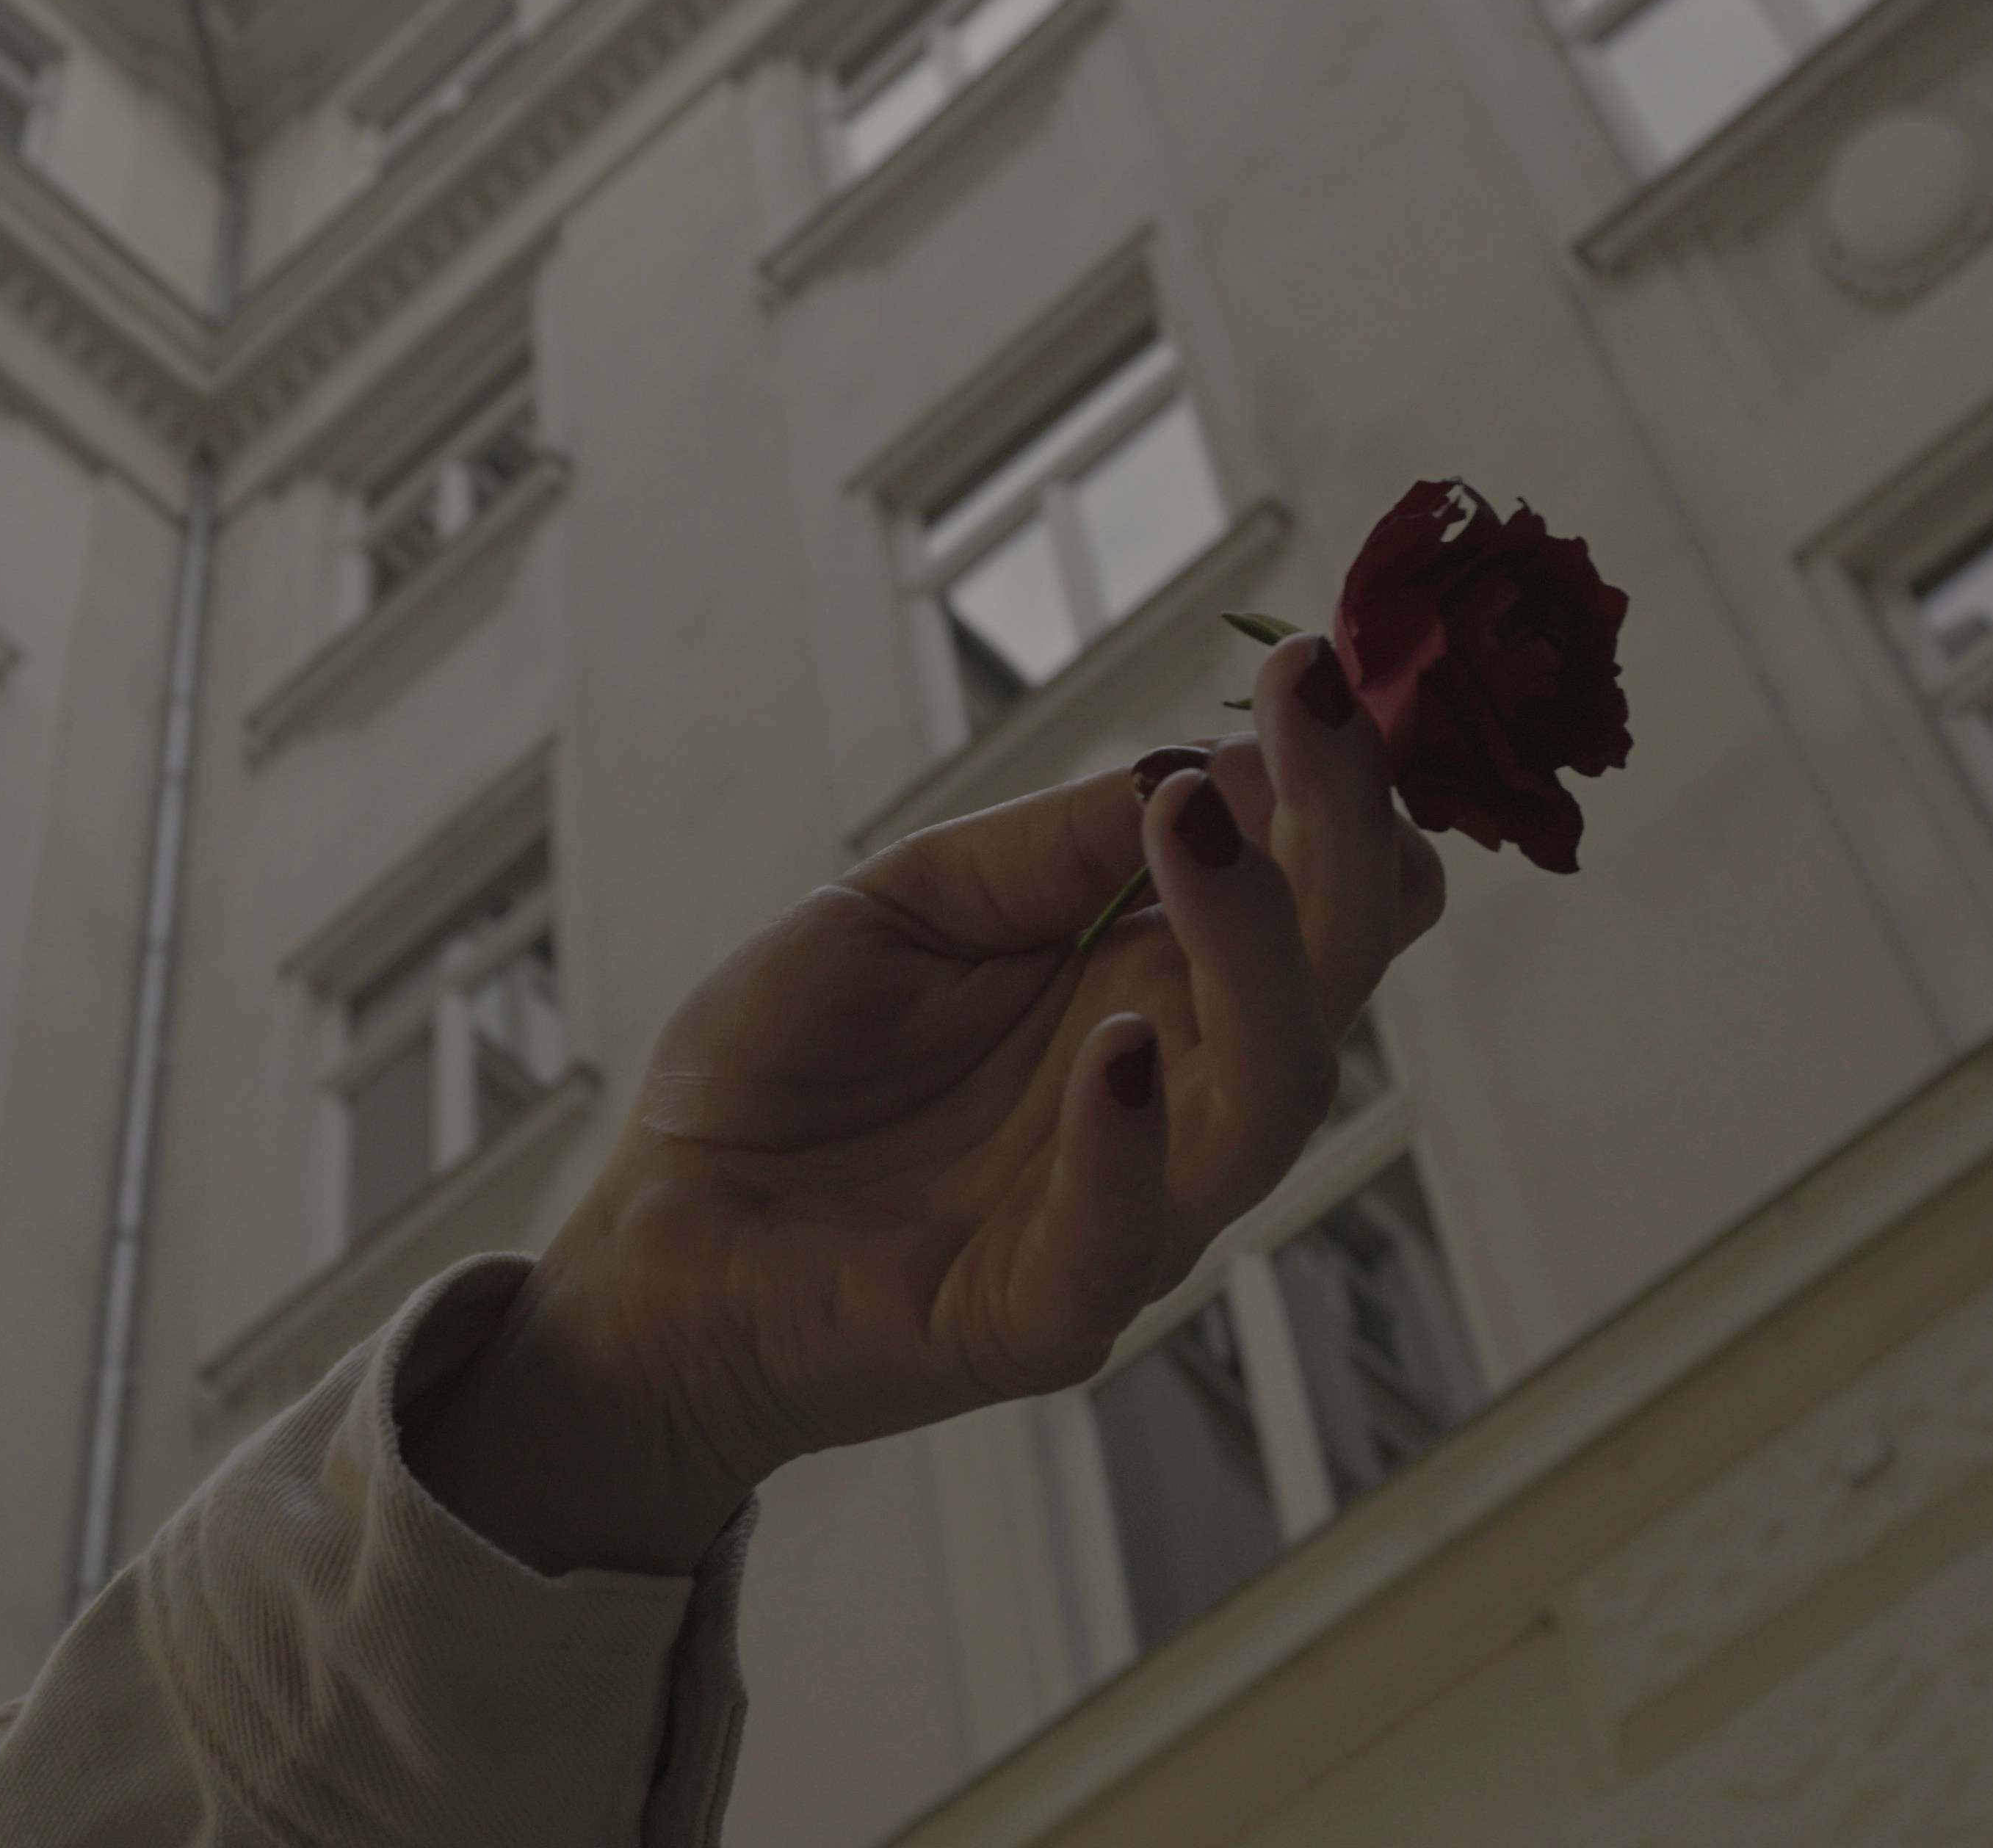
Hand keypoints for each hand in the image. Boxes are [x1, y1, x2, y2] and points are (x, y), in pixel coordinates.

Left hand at [403, 634, 1448, 1574]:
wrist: (657, 1244)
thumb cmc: (782, 1074)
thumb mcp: (901, 906)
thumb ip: (1044, 849)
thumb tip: (1199, 760)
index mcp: (1151, 990)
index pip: (1307, 894)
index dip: (1335, 792)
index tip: (1318, 674)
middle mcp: (1172, 1098)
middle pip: (1321, 981)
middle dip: (1334, 838)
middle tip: (1312, 708)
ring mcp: (1123, 1216)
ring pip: (1263, 1102)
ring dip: (1252, 954)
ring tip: (1200, 824)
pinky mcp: (1039, 1316)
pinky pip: (1118, 1240)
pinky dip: (1128, 1145)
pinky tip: (1119, 1047)